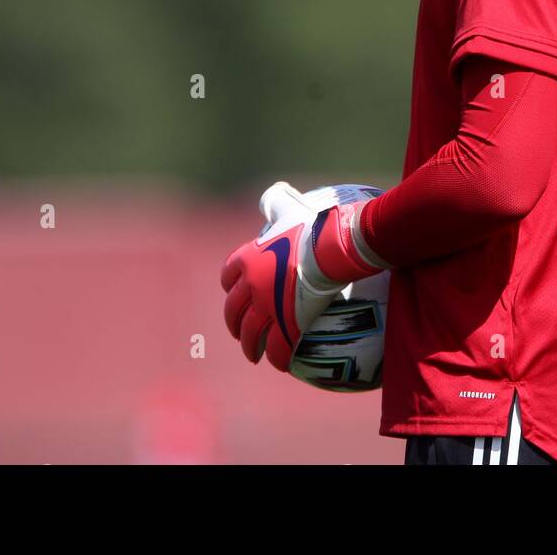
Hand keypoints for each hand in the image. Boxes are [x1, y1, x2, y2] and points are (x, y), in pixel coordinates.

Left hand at [220, 181, 387, 371]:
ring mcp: (267, 308)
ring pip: (252, 335)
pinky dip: (277, 357)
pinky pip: (278, 348)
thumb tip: (273, 192)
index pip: (229, 276)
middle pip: (234, 311)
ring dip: (251, 347)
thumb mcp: (289, 209)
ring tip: (254, 354)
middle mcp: (252, 286)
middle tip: (239, 331)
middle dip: (234, 324)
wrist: (328, 249)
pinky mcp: (287, 324)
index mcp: (248, 259)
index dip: (230, 287)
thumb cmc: (311, 227)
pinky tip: (279, 363)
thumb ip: (277, 202)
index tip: (233, 293)